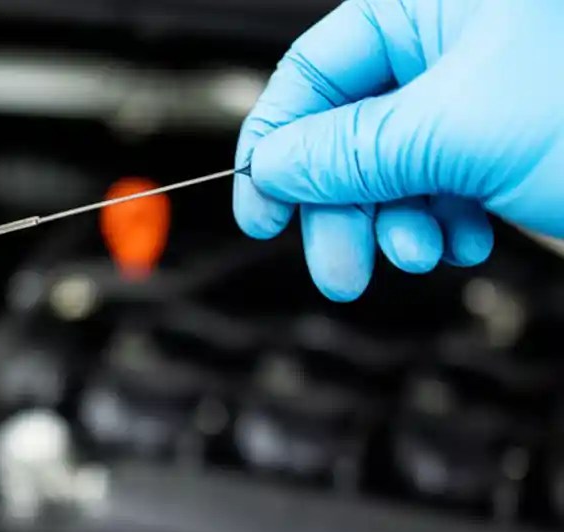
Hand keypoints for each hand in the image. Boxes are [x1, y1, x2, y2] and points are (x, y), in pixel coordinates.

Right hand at [234, 0, 563, 300]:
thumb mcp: (453, 133)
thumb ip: (348, 151)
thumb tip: (272, 168)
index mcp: (431, 6)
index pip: (314, 70)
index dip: (276, 144)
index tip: (262, 215)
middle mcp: (449, 44)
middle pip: (346, 131)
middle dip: (342, 209)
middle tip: (339, 271)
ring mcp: (477, 95)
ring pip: (390, 169)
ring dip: (395, 225)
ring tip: (421, 255)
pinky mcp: (503, 144)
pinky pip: (440, 188)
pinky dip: (441, 227)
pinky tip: (464, 243)